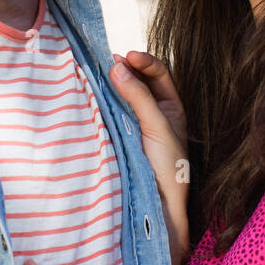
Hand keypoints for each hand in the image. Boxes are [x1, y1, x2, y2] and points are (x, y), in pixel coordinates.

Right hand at [110, 50, 189, 264]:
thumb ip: (139, 96)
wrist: (157, 207)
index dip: (144, 61)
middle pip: (139, 81)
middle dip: (125, 68)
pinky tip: (93, 95)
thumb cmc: (167, 167)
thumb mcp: (158, 126)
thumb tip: (118, 65)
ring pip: (123, 96)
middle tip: (109, 60)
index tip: (128, 56)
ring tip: (99, 72)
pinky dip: (103, 102)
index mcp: (172, 108)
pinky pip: (110, 114)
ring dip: (112, 83)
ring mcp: (135, 126)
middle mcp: (155, 113)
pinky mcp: (118, 138)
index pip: (159, 73)